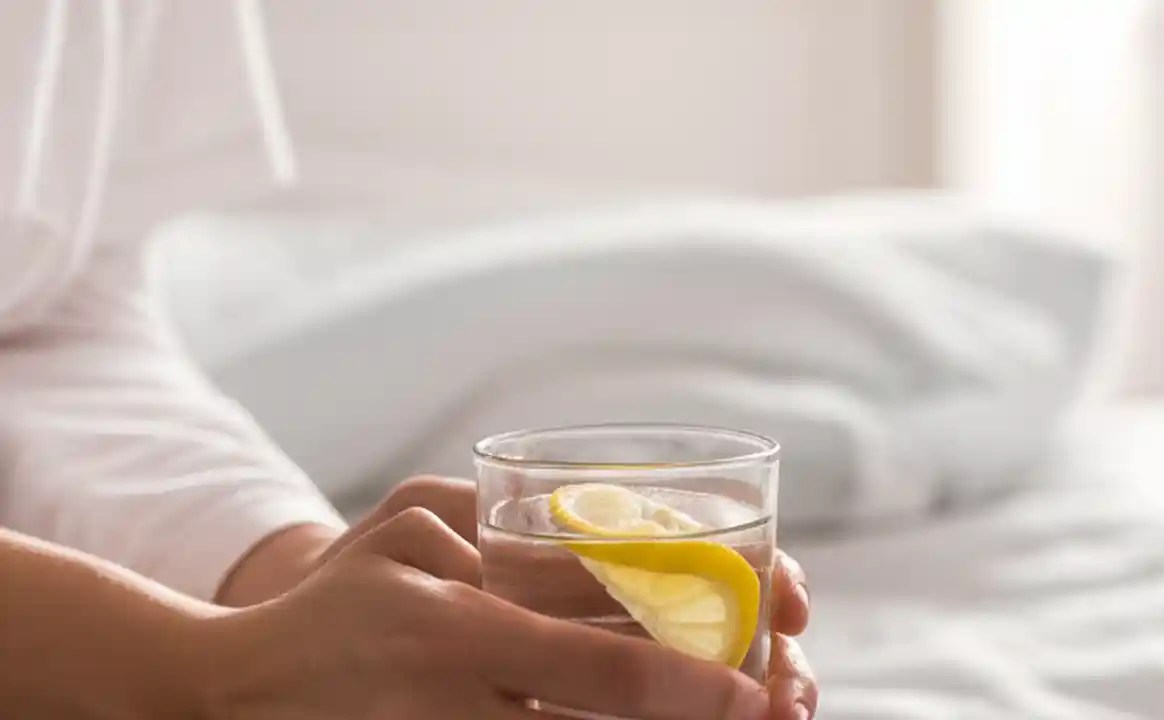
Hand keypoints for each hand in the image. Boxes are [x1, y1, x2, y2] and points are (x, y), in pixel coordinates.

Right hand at [205, 507, 770, 718]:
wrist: (228, 696)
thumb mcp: (403, 541)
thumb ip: (496, 537)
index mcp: (456, 633)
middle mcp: (455, 706)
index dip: (690, 686)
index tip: (755, 692)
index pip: (601, 671)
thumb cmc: (332, 610)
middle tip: (758, 716)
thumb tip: (613, 534)